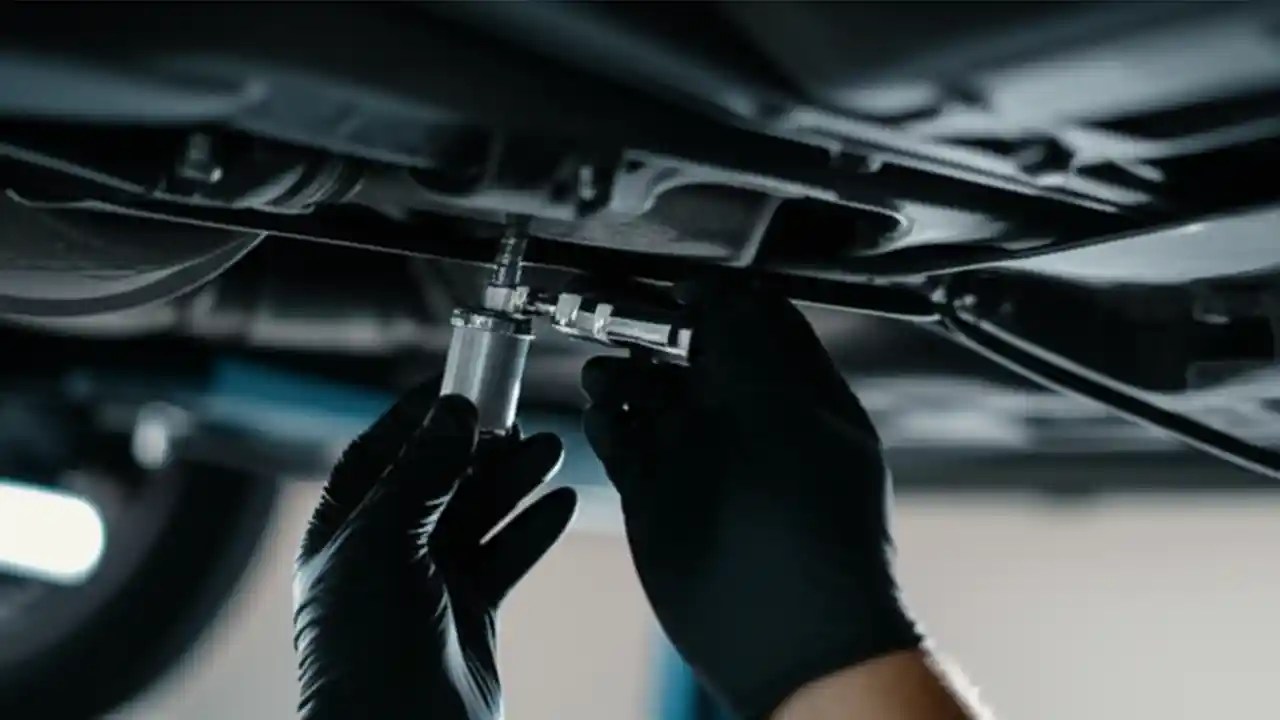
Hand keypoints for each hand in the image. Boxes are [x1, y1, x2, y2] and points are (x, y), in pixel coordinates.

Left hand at [293, 385, 576, 719]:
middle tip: (519, 417)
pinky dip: (533, 529)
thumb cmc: (368, 646)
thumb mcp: (386, 543)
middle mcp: (383, 554)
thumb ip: (422, 474)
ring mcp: (428, 584)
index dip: (416, 417)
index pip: (379, 455)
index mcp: (344, 532)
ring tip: (552, 450)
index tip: (459, 384)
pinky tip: (561, 504)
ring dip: (513, 481)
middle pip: (437, 481)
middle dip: (478, 448)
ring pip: (477, 516)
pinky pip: (505, 556)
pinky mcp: (469, 612)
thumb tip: (453, 412)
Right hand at [582, 281, 919, 718]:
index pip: (755, 319)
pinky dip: (608, 422)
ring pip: (651, 394)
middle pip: (691, 350)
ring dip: (622, 375)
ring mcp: (701, 458)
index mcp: (794, 392)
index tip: (676, 285)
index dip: (714, 294)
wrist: (788, 632)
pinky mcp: (659, 496)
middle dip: (652, 327)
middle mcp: (747, 418)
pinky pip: (625, 441)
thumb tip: (718, 293)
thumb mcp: (785, 415)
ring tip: (604, 374)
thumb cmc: (808, 525)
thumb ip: (749, 347)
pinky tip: (604, 416)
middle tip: (613, 309)